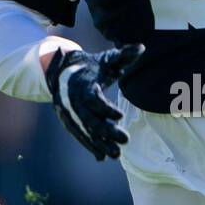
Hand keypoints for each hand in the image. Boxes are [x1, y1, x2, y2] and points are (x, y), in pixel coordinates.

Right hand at [44, 43, 144, 160]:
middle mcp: (73, 99)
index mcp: (83, 83)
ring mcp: (68, 112)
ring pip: (84, 130)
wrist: (62, 71)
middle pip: (89, 118)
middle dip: (106, 131)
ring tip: (116, 155)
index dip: (105, 108)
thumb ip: (124, 55)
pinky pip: (78, 135)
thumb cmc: (92, 66)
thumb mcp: (107, 59)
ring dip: (99, 143)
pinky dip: (89, 145)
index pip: (92, 98)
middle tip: (125, 141)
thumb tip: (142, 47)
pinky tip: (101, 157)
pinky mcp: (67, 120)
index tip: (120, 117)